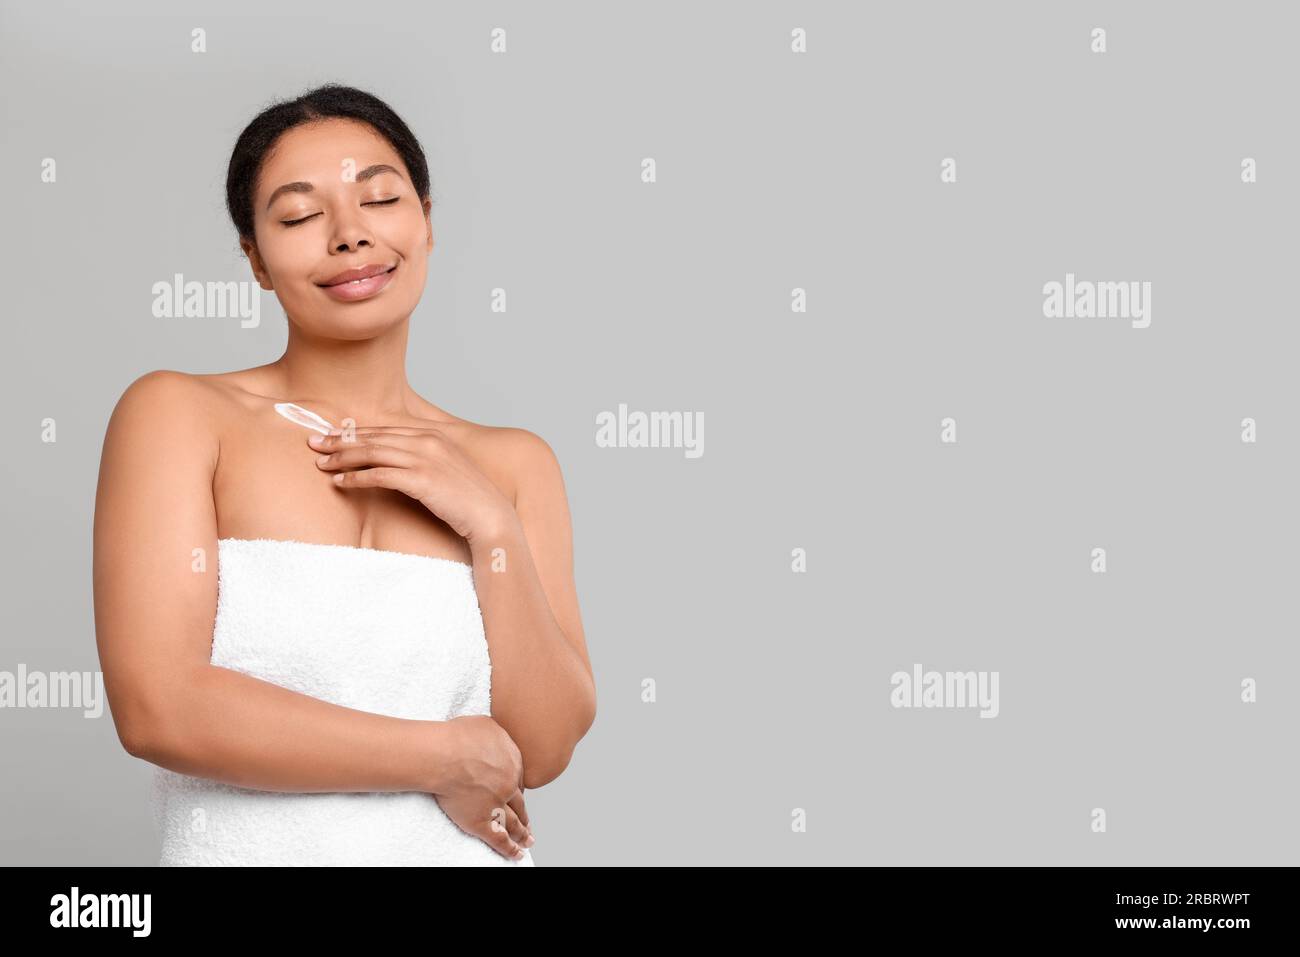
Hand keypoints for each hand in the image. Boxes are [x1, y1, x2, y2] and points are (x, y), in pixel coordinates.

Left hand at [308, 426, 515, 543]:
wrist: (491, 517)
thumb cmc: (468, 500)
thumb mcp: (446, 472)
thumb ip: (423, 462)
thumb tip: (396, 466)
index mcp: (433, 436)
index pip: (385, 430)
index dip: (355, 433)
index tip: (332, 436)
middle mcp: (427, 442)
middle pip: (374, 437)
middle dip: (341, 440)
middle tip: (314, 444)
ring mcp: (425, 459)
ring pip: (373, 452)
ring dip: (343, 458)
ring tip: (321, 464)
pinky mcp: (421, 480)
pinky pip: (380, 475)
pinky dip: (356, 478)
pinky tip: (340, 482)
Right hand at [432, 715, 533, 860]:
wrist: (444, 755)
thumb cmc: (457, 736)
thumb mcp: (485, 724)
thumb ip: (495, 733)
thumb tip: (494, 736)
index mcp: (512, 761)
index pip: (517, 779)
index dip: (515, 789)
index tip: (516, 796)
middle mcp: (509, 784)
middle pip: (520, 803)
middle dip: (525, 815)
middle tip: (529, 825)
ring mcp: (497, 804)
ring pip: (515, 822)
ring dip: (522, 833)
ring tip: (528, 841)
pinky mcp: (483, 821)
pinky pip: (499, 839)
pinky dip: (509, 848)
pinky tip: (516, 855)